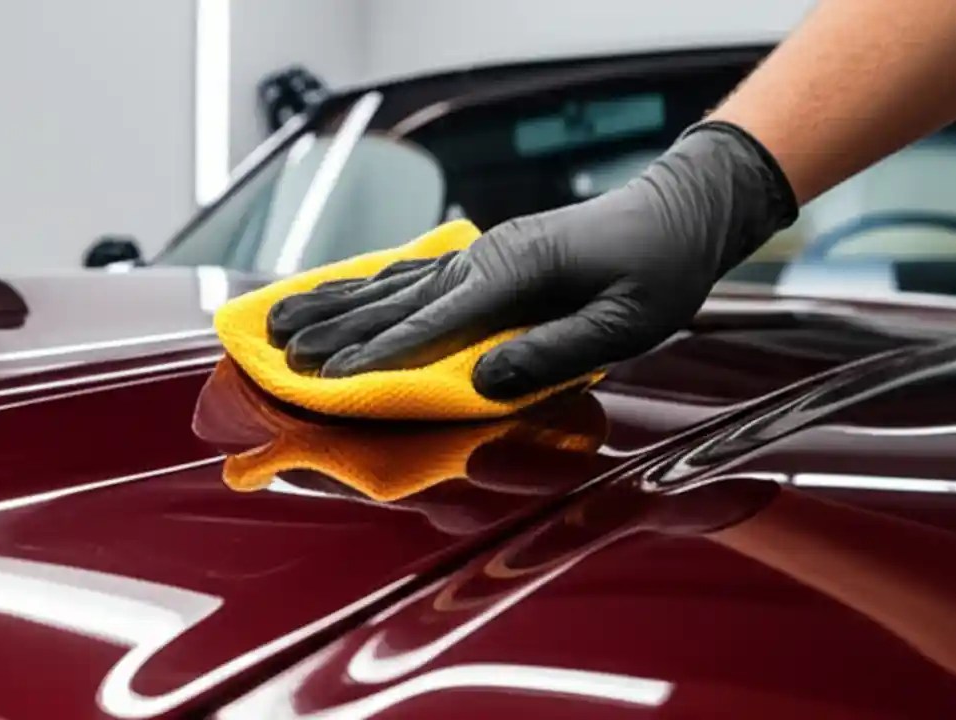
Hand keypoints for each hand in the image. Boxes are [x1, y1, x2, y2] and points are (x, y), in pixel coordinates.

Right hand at [268, 121, 796, 398]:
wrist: (675, 215)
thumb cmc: (658, 272)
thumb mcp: (625, 323)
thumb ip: (554, 352)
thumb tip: (485, 379)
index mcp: (518, 272)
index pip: (434, 322)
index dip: (380, 356)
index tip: (329, 379)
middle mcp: (488, 257)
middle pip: (397, 300)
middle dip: (337, 333)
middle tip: (281, 358)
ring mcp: (483, 253)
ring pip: (393, 284)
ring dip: (336, 306)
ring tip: (280, 323)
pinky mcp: (486, 257)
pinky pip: (413, 274)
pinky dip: (367, 287)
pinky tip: (336, 295)